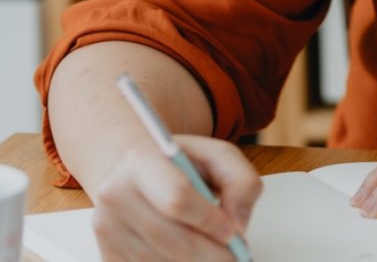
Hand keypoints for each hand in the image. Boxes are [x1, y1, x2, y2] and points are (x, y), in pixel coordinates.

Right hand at [90, 135, 261, 261]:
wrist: (135, 173)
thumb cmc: (181, 164)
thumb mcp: (218, 156)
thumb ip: (241, 181)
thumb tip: (239, 224)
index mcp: (141, 161)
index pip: (176, 198)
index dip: (209, 221)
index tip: (233, 233)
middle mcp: (115, 195)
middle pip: (170, 239)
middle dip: (210, 254)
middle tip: (235, 256)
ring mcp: (106, 228)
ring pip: (159, 261)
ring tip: (215, 254)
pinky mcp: (107, 253)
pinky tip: (192, 258)